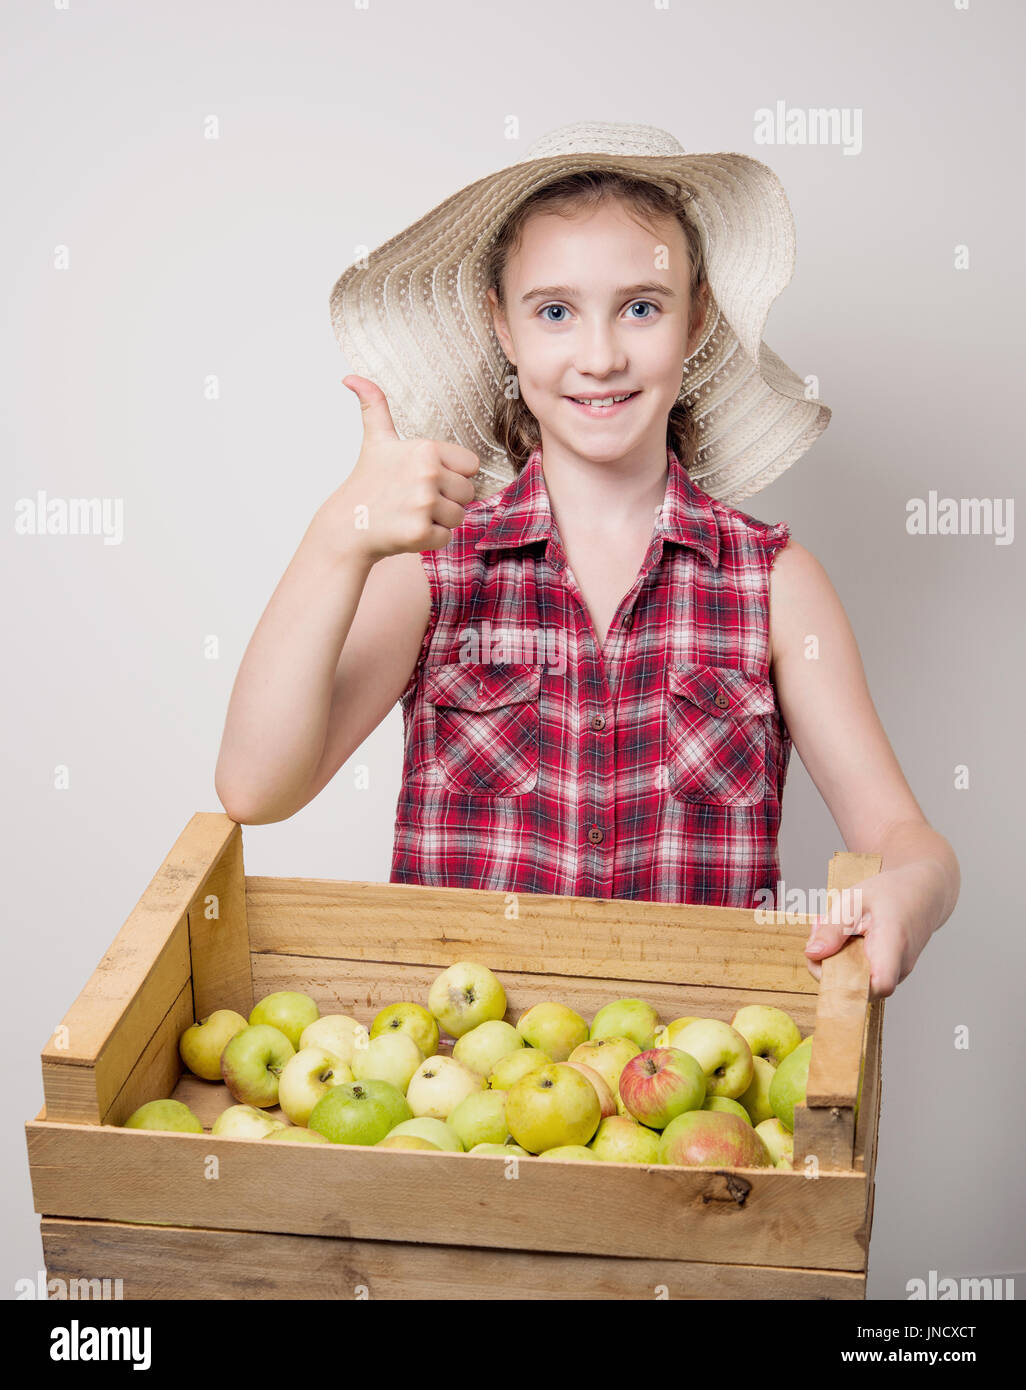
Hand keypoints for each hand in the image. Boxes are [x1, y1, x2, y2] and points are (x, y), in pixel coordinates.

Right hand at [317, 376, 479, 563]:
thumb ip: (374, 405)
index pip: (470, 466)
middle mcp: (427, 474)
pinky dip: (430, 539)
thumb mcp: (375, 440)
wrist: (347, 526)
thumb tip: (351, 377)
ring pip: (459, 517)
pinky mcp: (420, 532)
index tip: (425, 478)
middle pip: (467, 493)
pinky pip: (447, 537)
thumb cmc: (368, 483)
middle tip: (415, 499)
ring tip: (410, 514)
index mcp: (425, 449)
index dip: (452, 475)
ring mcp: (423, 504)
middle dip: (446, 500)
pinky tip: (408, 530)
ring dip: (439, 520)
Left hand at [803, 863, 936, 998]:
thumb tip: (812, 954)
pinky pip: (863, 973)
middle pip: (858, 986)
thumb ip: (833, 928)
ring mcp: (898, 972)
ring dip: (836, 958)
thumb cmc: (893, 892)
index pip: (879, 984)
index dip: (850, 986)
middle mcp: (900, 965)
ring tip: (835, 925)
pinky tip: (845, 933)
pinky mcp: (891, 972)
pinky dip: (847, 956)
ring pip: (857, 980)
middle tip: (820, 929)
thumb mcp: (854, 899)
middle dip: (828, 964)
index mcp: (893, 943)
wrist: (925, 893)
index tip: (827, 963)